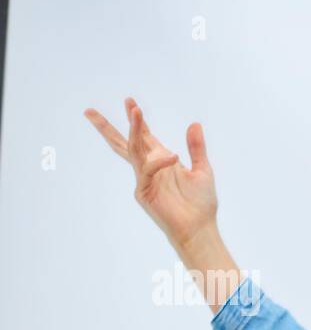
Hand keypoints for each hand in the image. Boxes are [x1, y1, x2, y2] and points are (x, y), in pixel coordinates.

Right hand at [83, 98, 217, 251]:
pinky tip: (172, 157)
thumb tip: (194, 123)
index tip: (130, 102)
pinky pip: (147, 170)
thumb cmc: (201, 203)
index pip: (144, 137)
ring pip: (132, 150)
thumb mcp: (203, 170)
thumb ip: (196, 148)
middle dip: (107, 127)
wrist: (200, 228)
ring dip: (133, 129)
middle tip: (89, 111)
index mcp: (161, 161)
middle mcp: (149, 168)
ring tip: (135, 110)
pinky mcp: (143, 192)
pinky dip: (158, 162)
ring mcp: (144, 180)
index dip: (136, 120)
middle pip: (124, 143)